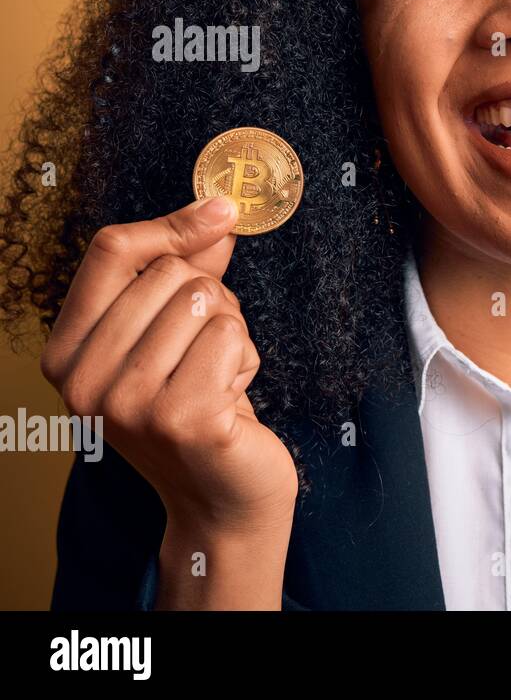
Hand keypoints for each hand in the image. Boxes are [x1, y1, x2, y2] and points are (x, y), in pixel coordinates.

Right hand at [40, 196, 298, 534]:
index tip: (221, 212)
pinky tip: (231, 399)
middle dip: (212, 301)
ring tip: (217, 379)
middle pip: (170, 272)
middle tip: (208, 353)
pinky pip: (231, 337)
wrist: (223, 495)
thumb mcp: (178, 333)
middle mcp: (83, 380)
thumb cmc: (201, 408)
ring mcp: (127, 403)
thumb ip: (188, 271)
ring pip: (206, 302)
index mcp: (67, 352)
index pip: (110, 250)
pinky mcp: (180, 418)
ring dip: (232, 335)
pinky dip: (246, 359)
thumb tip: (215, 211)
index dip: (172, 223)